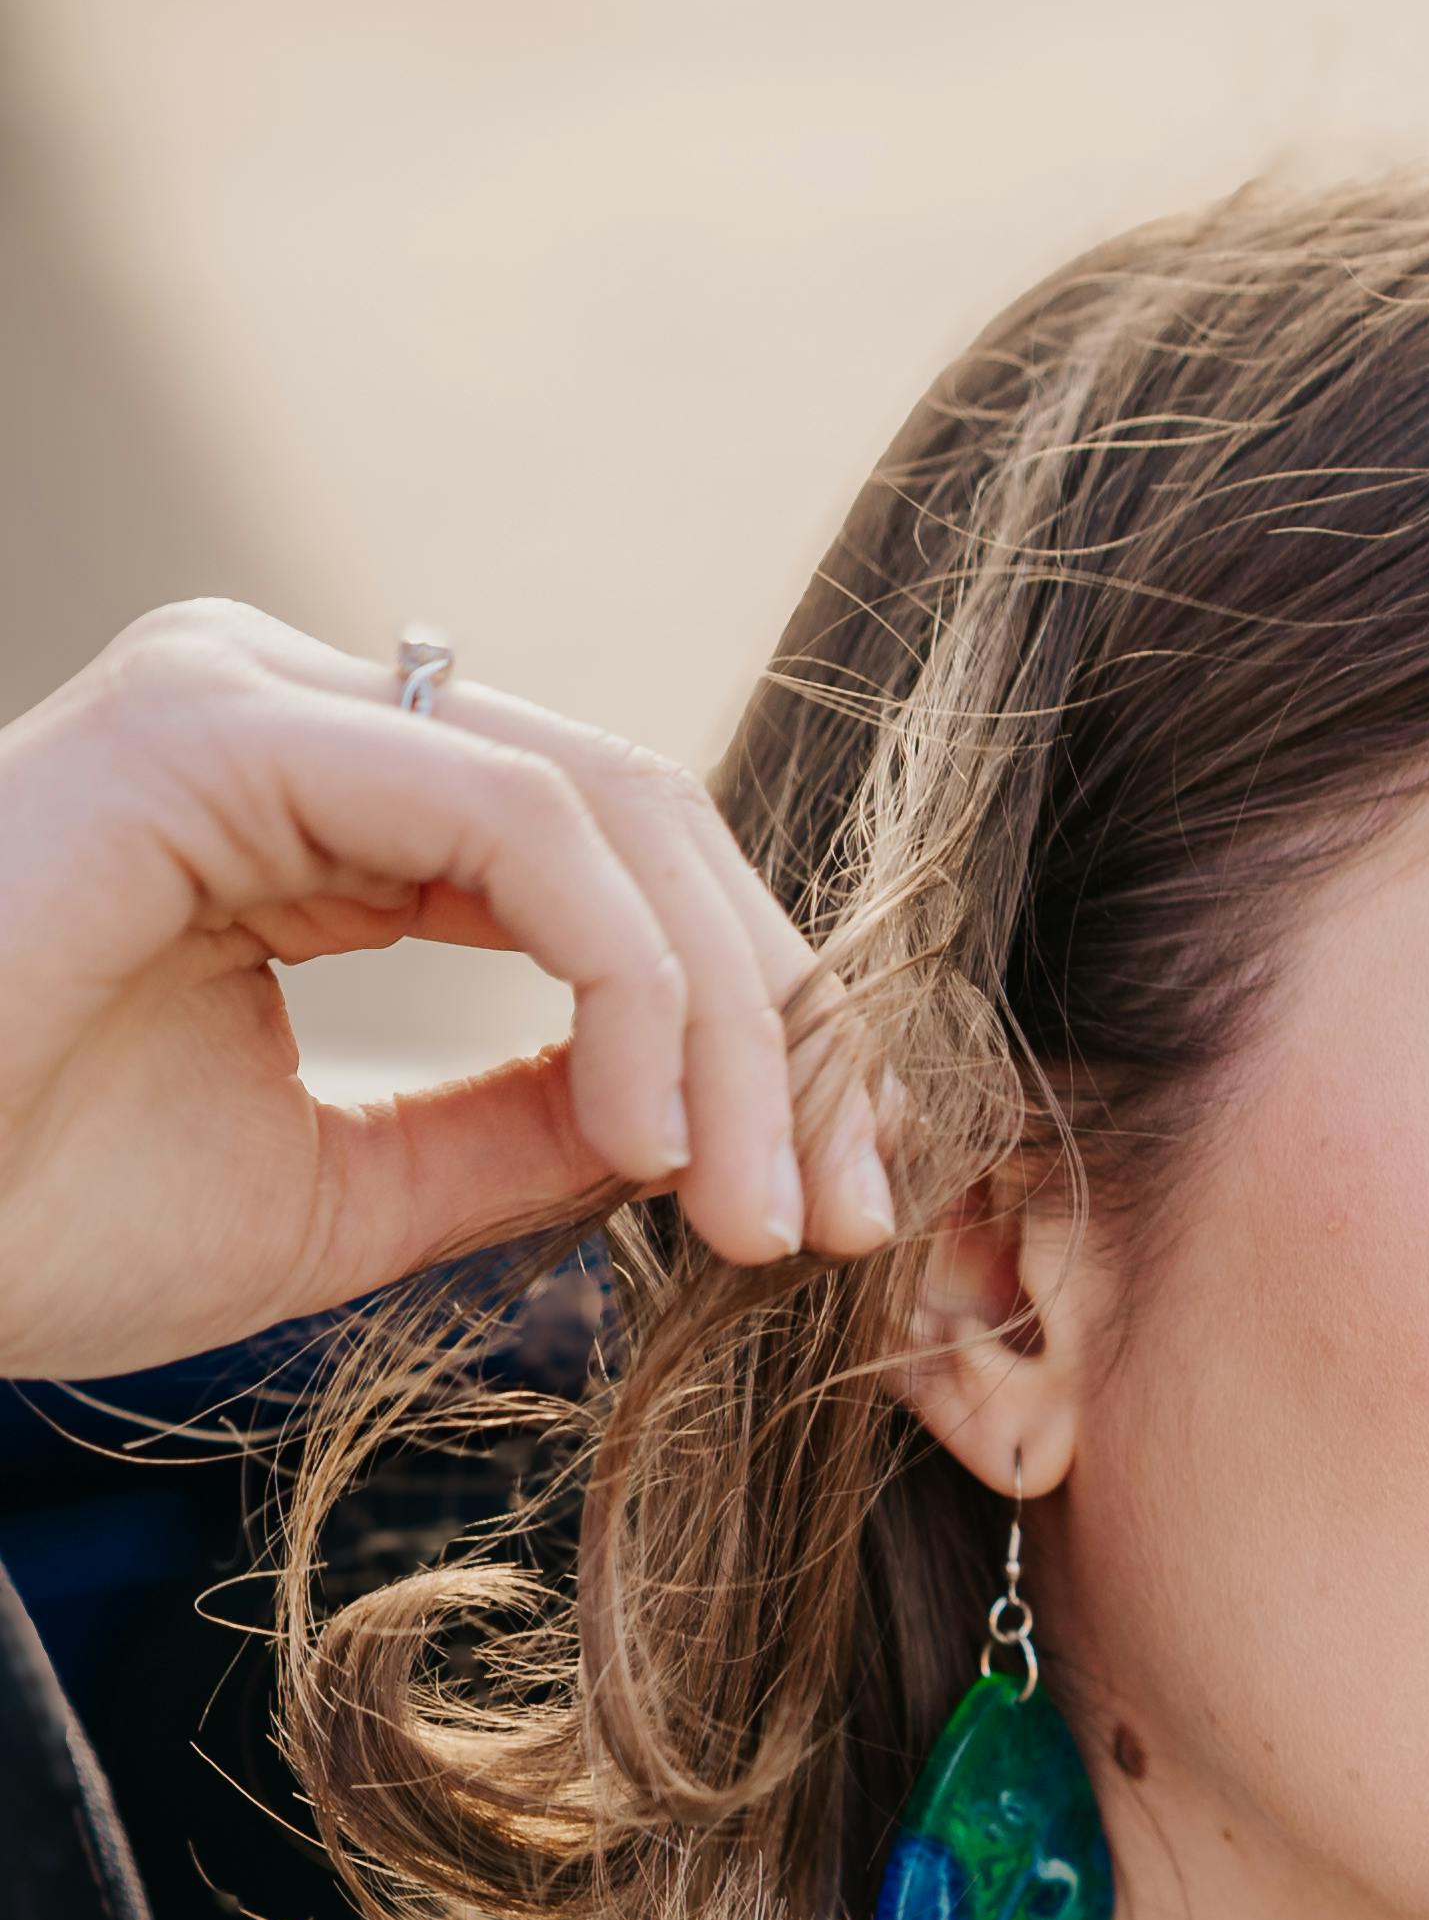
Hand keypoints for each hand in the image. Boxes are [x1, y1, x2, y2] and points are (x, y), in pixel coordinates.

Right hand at [0, 600, 895, 1379]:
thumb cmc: (18, 1220)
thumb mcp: (343, 1198)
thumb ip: (519, 1136)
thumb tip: (702, 1130)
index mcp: (318, 805)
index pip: (613, 870)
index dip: (762, 1034)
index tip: (841, 1211)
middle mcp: (294, 714)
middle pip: (644, 821)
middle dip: (786, 1027)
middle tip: (853, 1219)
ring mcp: (251, 699)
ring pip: (609, 812)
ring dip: (731, 1027)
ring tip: (764, 1213)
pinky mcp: (217, 731)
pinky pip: (518, 824)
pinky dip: (629, 981)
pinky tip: (655, 1137)